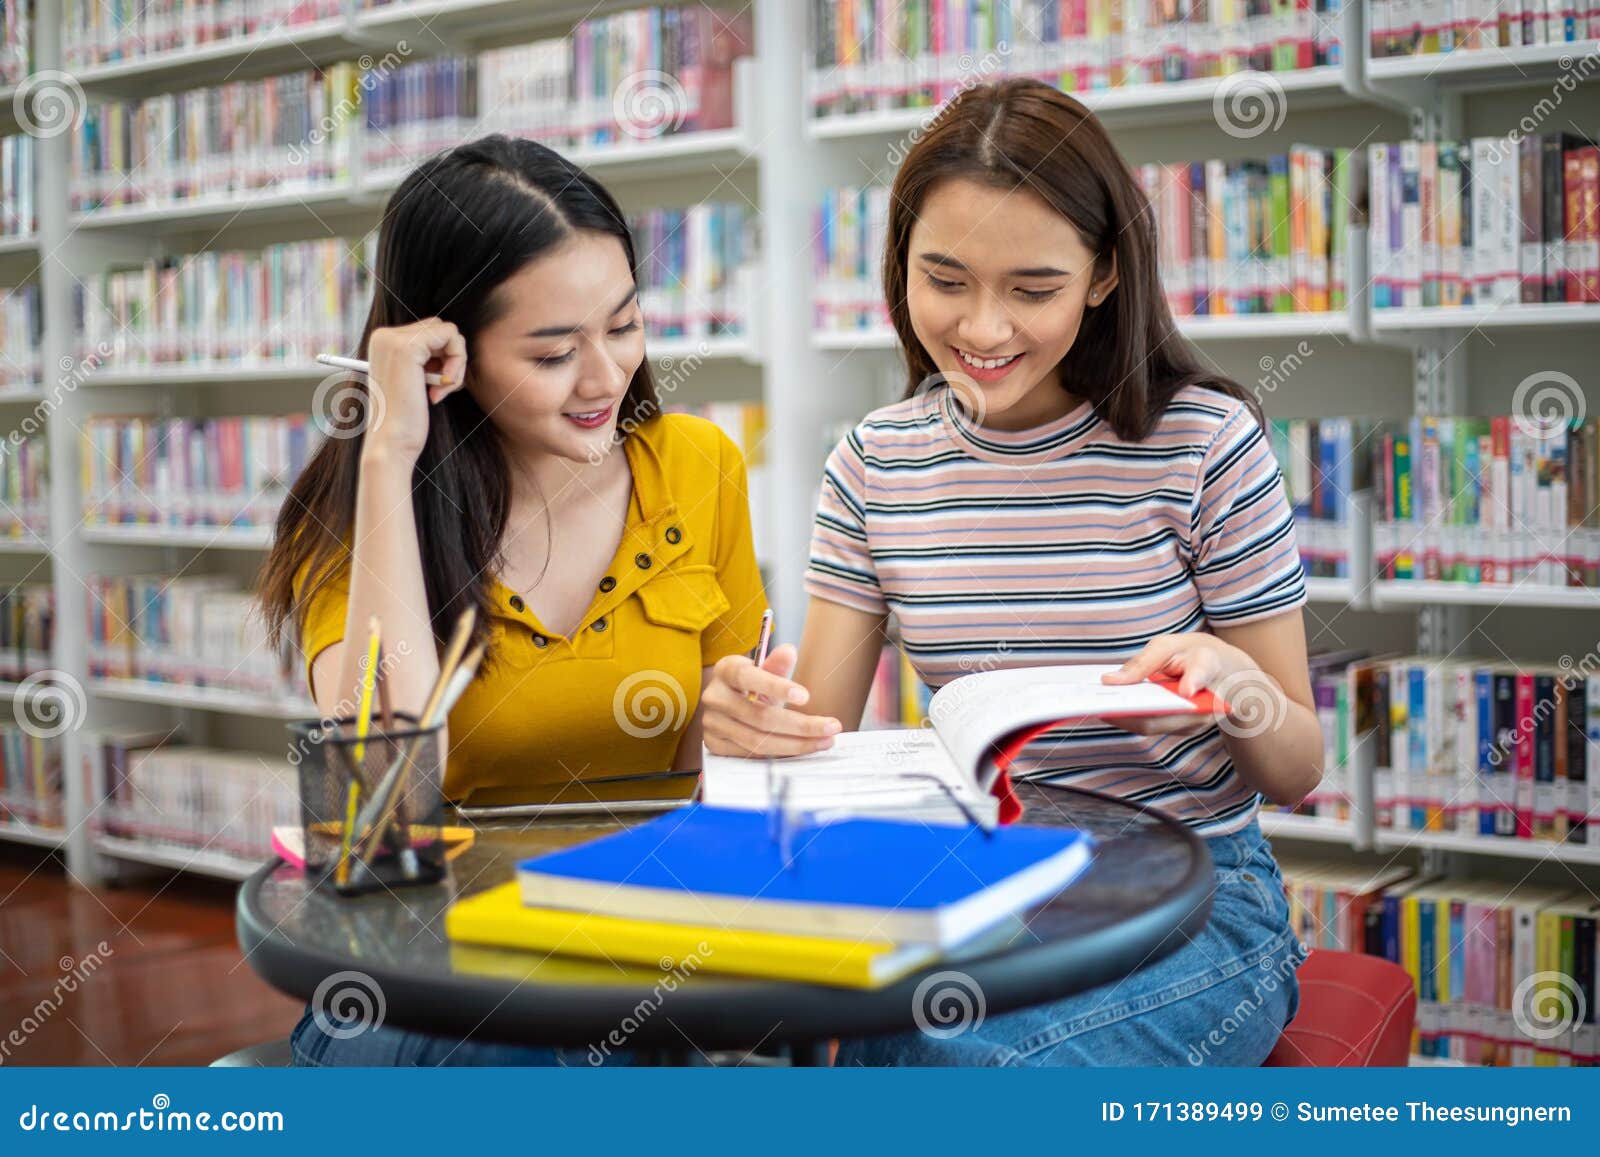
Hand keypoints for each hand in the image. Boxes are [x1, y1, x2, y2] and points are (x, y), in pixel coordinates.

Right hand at [361, 318, 469, 464]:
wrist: (391, 443)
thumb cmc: (405, 420)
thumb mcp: (415, 381)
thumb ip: (426, 359)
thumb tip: (454, 341)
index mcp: (383, 343)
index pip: (430, 333)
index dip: (442, 359)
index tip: (435, 387)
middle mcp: (384, 336)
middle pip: (440, 329)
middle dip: (451, 359)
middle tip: (442, 389)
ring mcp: (393, 339)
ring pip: (449, 332)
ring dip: (455, 363)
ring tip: (440, 390)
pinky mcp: (408, 346)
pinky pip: (452, 337)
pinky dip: (457, 363)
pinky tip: (443, 388)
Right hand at [701, 644, 842, 756]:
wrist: (725, 702)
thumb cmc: (748, 684)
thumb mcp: (762, 670)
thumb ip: (777, 664)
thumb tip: (789, 651)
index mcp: (725, 670)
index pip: (748, 677)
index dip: (776, 687)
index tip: (805, 697)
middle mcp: (715, 697)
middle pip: (760, 717)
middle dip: (801, 725)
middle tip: (831, 727)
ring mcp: (712, 723)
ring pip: (758, 741)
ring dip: (796, 744)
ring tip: (824, 740)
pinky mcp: (715, 744)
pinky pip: (752, 754)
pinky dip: (780, 754)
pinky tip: (802, 748)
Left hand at [1099, 633, 1271, 736]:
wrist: (1227, 675)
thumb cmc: (1194, 654)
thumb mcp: (1170, 644)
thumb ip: (1142, 662)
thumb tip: (1108, 681)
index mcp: (1209, 667)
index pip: (1201, 674)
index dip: (1194, 682)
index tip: (1186, 690)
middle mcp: (1205, 701)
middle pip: (1164, 710)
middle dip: (1125, 710)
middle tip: (1093, 701)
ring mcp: (1194, 721)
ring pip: (1151, 725)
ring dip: (1119, 716)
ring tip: (1089, 704)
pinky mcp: (1181, 729)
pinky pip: (1149, 725)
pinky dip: (1125, 717)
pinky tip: (1102, 708)